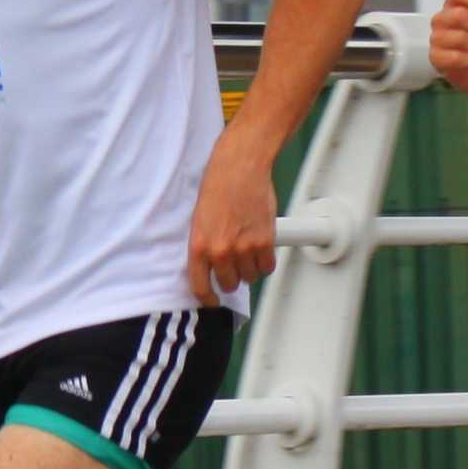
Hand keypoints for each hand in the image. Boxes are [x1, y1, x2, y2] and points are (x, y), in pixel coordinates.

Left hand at [188, 135, 278, 303]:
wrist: (240, 168)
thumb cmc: (218, 187)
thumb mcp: (199, 220)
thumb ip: (206, 246)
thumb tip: (213, 267)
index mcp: (199, 246)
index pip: (201, 287)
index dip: (209, 298)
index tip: (214, 300)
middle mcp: (220, 251)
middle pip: (230, 284)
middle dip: (233, 277)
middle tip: (235, 263)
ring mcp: (244, 248)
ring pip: (251, 277)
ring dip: (251, 268)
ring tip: (248, 248)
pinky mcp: (264, 242)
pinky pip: (267, 267)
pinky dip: (266, 261)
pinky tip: (261, 247)